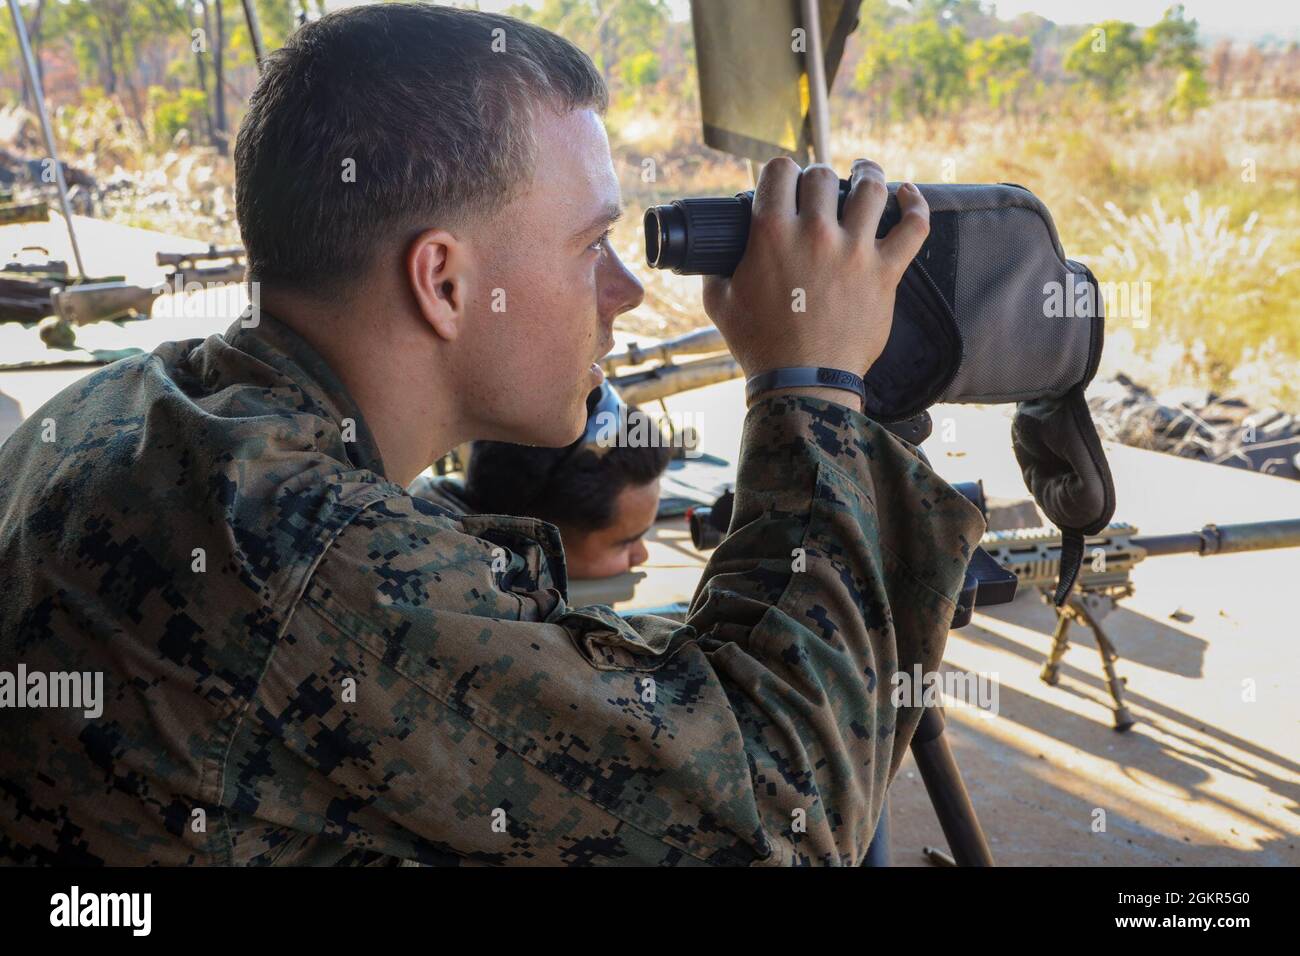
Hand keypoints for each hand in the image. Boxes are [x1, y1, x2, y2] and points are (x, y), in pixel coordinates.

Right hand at [703, 157, 929, 384]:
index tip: (785, 182)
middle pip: (822, 175)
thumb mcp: (719, 302)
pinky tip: (908, 194)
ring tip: (865, 172)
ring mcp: (855, 251)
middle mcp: (815, 233)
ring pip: (870, 190)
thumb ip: (715, 269)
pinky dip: (915, 204)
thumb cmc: (758, 345)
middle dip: (818, 177)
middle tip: (819, 189)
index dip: (782, 171)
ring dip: (867, 174)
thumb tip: (713, 255)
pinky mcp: (885, 272)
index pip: (780, 171)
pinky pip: (914, 226)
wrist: (801, 382)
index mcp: (772, 233)